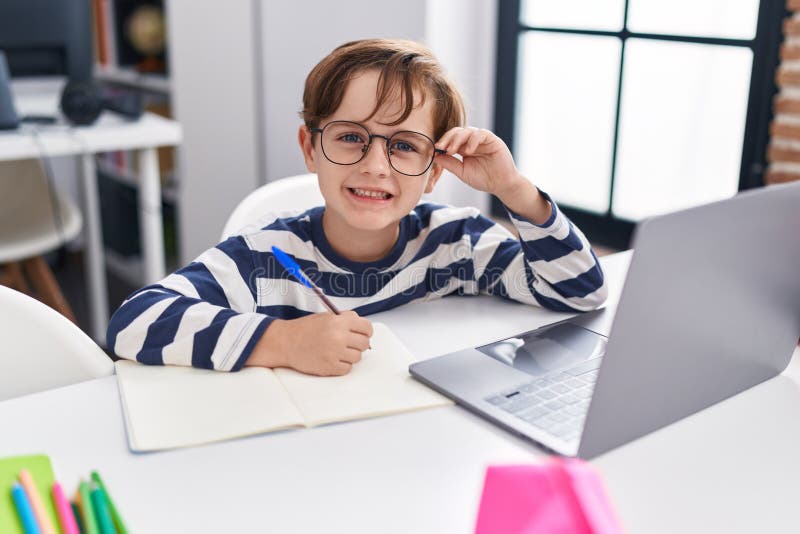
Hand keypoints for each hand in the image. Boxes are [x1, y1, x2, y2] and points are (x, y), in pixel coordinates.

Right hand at [247, 311, 372, 375]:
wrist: (286, 342)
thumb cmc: (306, 329)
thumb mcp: (327, 316)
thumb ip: (346, 318)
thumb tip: (362, 326)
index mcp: (339, 322)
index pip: (367, 328)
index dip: (366, 332)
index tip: (362, 334)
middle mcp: (339, 337)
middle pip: (364, 344)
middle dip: (358, 344)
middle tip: (348, 344)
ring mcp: (334, 353)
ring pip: (357, 357)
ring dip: (350, 355)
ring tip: (337, 351)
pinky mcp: (329, 367)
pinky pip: (347, 369)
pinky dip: (342, 366)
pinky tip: (332, 359)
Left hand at [434, 127, 523, 197]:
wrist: (501, 185)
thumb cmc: (483, 179)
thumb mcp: (462, 172)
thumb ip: (449, 163)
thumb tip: (434, 155)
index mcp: (463, 148)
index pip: (450, 139)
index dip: (442, 143)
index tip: (433, 150)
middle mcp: (471, 141)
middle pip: (456, 132)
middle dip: (447, 139)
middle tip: (440, 147)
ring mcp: (482, 139)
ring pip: (467, 131)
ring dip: (457, 139)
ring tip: (451, 150)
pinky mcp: (492, 139)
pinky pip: (480, 134)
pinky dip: (472, 141)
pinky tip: (468, 151)